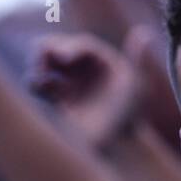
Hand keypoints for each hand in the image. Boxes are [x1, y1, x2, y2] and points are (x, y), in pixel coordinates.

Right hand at [32, 31, 142, 149]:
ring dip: (40, 63)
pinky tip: (37, 84)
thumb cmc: (129, 118)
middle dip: (50, 50)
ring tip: (37, 71)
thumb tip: (143, 31)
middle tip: (40, 56)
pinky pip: (44, 87)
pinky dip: (37, 82)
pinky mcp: (61, 102)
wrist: (115, 148)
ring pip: (50, 65)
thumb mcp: (138, 88)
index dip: (71, 47)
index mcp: (104, 63)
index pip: (83, 47)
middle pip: (63, 50)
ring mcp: (73, 85)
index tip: (64, 58)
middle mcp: (88, 71)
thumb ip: (139, 61)